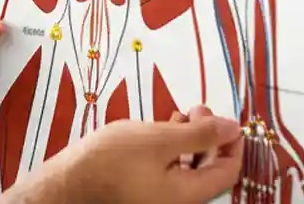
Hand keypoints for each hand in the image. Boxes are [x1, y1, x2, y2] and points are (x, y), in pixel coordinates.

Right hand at [6, 109, 243, 203]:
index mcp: (189, 194)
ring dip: (190, 141)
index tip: (227, 118)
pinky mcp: (143, 191)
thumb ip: (199, 135)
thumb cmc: (112, 160)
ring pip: (188, 169)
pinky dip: (172, 150)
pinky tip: (161, 130)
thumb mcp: (159, 140)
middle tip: (198, 109)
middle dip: (209, 137)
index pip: (228, 171)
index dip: (233, 143)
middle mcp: (179, 200)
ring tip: (180, 114)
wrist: (68, 182)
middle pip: (209, 170)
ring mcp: (160, 197)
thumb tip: (234, 128)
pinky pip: (169, 171)